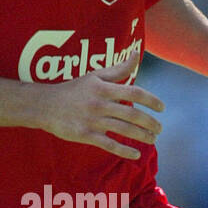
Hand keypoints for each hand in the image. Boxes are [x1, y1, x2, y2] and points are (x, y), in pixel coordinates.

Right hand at [40, 55, 163, 160]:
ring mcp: (92, 120)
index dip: (151, 100)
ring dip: (142, 136)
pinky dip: (124, 150)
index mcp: (103, 88)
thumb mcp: (94, 76)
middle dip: (149, 122)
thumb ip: (118, 69)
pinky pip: (109, 144)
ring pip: (123, 129)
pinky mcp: (85, 135)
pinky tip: (136, 155)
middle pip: (131, 113)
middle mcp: (99, 104)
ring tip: (153, 139)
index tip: (162, 108)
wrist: (44, 105)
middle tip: (159, 128)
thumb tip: (136, 53)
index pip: (134, 92)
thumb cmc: (73, 90)